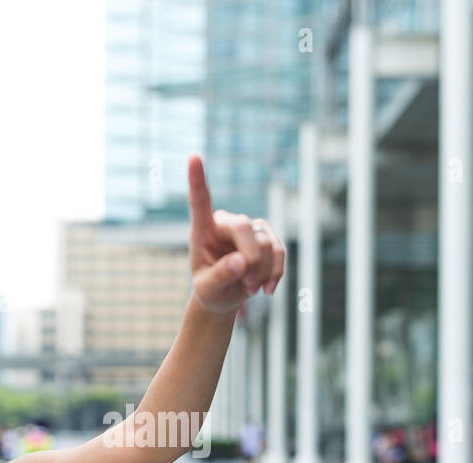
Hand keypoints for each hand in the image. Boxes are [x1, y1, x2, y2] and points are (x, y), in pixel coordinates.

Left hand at [187, 154, 284, 317]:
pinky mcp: (266, 235)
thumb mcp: (207, 290)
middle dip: (251, 260)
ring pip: (266, 243)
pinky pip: (279, 250)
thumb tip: (241, 262)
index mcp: (203, 230)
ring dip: (262, 272)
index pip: (199, 201)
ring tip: (250, 289)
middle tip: (247, 286)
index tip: (193, 156)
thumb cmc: (210, 290)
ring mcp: (248, 227)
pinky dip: (276, 272)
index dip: (197, 179)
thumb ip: (220, 276)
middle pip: (245, 228)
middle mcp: (225, 222)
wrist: (226, 296)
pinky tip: (268, 289)